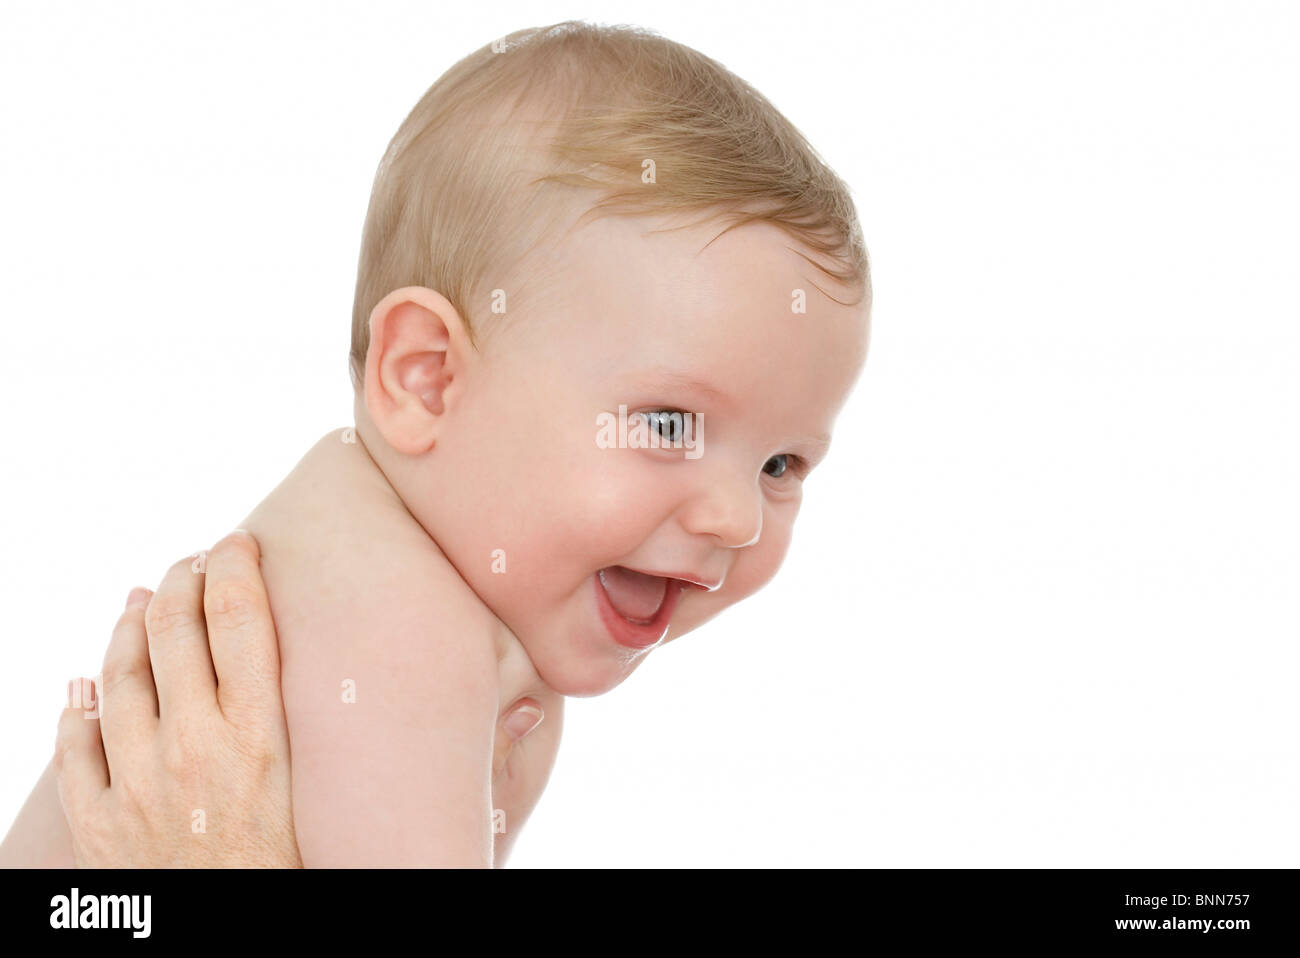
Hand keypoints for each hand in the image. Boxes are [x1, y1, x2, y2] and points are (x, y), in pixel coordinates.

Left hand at [54, 530, 551, 866]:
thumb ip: (461, 763)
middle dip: (179, 584)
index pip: (242, 623)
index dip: (235, 570)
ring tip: (139, 601)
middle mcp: (196, 747)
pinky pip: (77, 749)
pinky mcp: (104, 821)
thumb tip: (532, 709)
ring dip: (126, 630)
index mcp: (263, 738)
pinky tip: (83, 682)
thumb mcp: (383, 820)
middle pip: (174, 633)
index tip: (237, 542)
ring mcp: (140, 782)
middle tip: (191, 562)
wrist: (243, 942)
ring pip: (119, 678)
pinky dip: (76, 708)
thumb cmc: (313, 876)